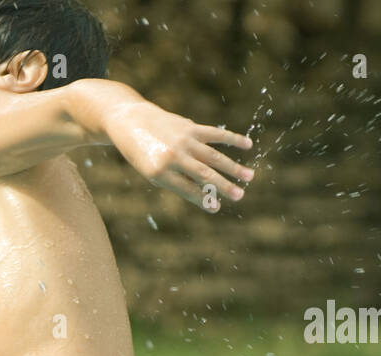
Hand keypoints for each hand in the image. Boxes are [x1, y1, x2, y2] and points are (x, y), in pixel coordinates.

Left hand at [105, 101, 254, 211]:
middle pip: (204, 174)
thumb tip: (208, 192)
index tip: (217, 208)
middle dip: (223, 186)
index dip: (203, 199)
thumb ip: (178, 180)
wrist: (131, 123)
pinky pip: (215, 134)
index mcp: (160, 173)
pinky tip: (248, 145)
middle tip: (240, 196)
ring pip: (213, 156)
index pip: (187, 189)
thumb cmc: (143, 154)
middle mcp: (173, 156)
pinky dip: (232, 139)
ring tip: (249, 176)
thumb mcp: (153, 172)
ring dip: (233, 167)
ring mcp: (183, 140)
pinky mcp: (190, 127)